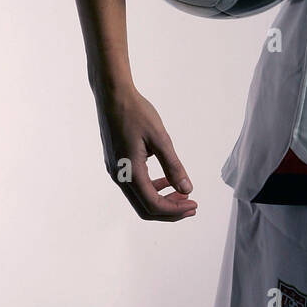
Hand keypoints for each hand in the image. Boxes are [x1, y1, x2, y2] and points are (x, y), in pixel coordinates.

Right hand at [94, 85, 196, 220]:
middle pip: (145, 208)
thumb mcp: (160, 139)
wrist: (113, 96)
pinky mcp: (116, 163)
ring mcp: (116, 170)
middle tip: (191, 205)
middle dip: (170, 210)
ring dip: (161, 199)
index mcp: (130, 172)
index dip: (175, 210)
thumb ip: (173, 166)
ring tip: (182, 193)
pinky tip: (166, 180)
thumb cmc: (136, 113)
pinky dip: (152, 188)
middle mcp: (120, 176)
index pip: (154, 204)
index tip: (194, 205)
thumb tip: (186, 189)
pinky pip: (134, 185)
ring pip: (139, 198)